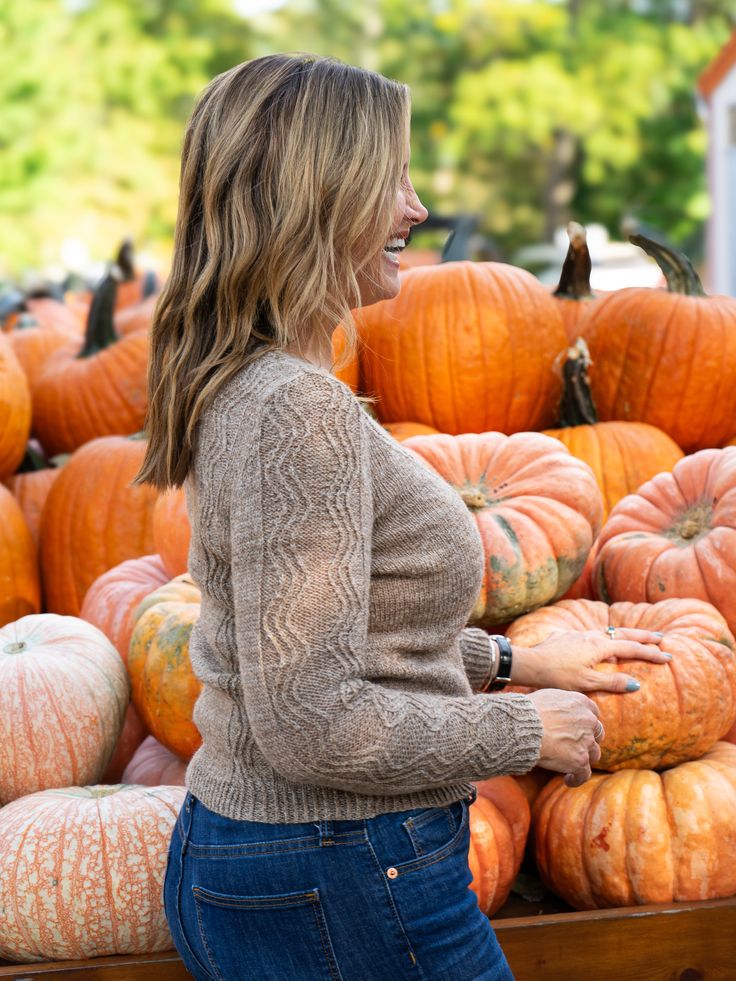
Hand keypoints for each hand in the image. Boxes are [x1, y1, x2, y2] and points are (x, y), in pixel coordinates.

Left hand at [511, 628, 668, 693]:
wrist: (529, 664)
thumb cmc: (557, 676)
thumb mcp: (586, 683)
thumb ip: (611, 682)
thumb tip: (636, 683)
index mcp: (599, 646)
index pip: (631, 649)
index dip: (650, 653)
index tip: (668, 656)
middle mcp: (591, 636)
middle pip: (623, 634)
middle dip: (643, 637)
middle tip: (661, 637)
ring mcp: (578, 634)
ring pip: (607, 633)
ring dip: (624, 636)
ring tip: (635, 638)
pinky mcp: (567, 636)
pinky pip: (592, 635)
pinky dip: (605, 638)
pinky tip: (600, 643)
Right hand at [528, 688, 603, 787]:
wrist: (523, 727)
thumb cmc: (528, 711)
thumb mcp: (548, 696)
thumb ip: (561, 702)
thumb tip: (557, 709)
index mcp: (581, 703)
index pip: (593, 712)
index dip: (586, 722)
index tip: (578, 728)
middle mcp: (588, 721)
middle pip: (597, 733)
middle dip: (588, 739)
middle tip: (575, 746)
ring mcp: (586, 741)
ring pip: (594, 753)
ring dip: (584, 758)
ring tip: (571, 765)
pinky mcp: (580, 760)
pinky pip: (584, 774)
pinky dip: (577, 778)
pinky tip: (568, 780)